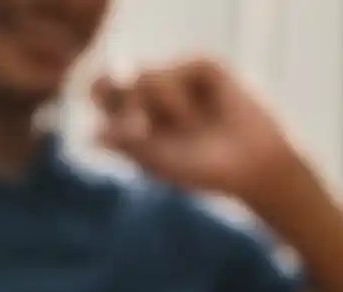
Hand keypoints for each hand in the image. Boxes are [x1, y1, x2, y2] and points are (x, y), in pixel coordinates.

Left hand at [91, 59, 297, 202]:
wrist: (250, 167)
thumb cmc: (203, 172)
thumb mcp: (158, 161)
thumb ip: (127, 145)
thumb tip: (93, 135)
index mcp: (136, 117)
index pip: (103, 95)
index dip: (99, 100)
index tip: (111, 121)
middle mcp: (153, 96)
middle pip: (116, 78)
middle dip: (121, 96)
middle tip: (137, 123)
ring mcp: (178, 79)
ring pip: (146, 74)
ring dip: (162, 104)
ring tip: (188, 126)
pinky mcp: (204, 69)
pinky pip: (179, 68)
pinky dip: (183, 96)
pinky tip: (198, 116)